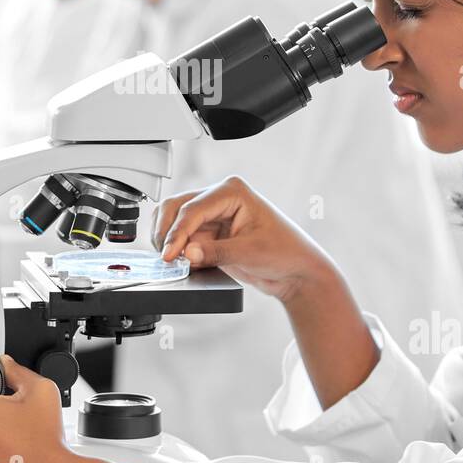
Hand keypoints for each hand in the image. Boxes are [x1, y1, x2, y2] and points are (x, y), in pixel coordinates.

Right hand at [152, 175, 345, 303]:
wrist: (296, 271)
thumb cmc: (285, 252)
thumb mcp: (250, 253)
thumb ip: (216, 252)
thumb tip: (187, 252)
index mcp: (232, 191)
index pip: (193, 209)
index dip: (177, 233)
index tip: (169, 254)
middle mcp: (219, 198)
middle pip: (176, 208)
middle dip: (166, 232)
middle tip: (165, 257)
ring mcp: (212, 215)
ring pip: (174, 219)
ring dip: (167, 238)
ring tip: (170, 260)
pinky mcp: (209, 232)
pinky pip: (182, 235)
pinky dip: (175, 246)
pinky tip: (177, 260)